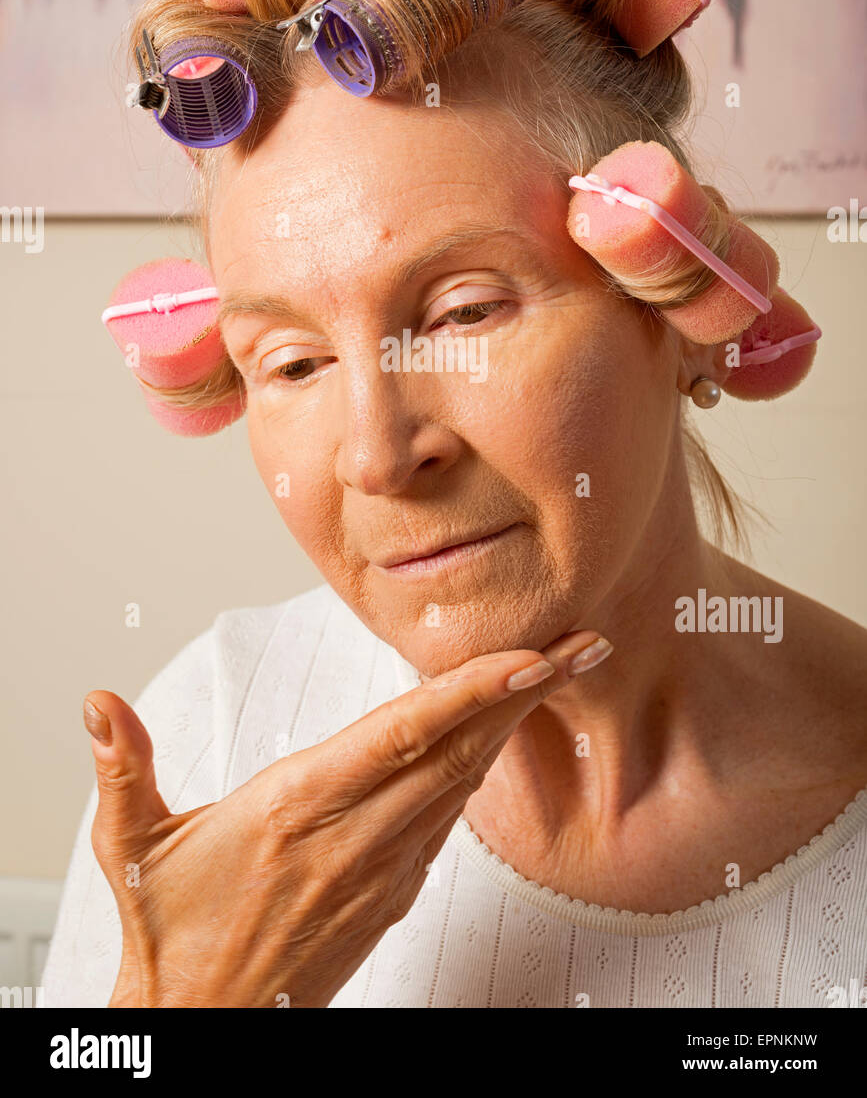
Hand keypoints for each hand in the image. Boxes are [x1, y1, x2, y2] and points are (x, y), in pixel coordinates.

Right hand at [84, 627, 611, 1008]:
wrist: (208, 1024)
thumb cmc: (172, 931)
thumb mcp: (132, 847)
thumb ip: (126, 768)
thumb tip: (99, 703)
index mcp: (298, 808)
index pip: (402, 737)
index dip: (469, 695)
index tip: (524, 657)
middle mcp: (354, 835)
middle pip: (457, 750)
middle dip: (526, 692)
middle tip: (582, 643)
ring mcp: (381, 867)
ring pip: (463, 780)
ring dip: (513, 724)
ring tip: (557, 672)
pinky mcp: (392, 892)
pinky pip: (447, 818)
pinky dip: (480, 767)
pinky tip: (498, 735)